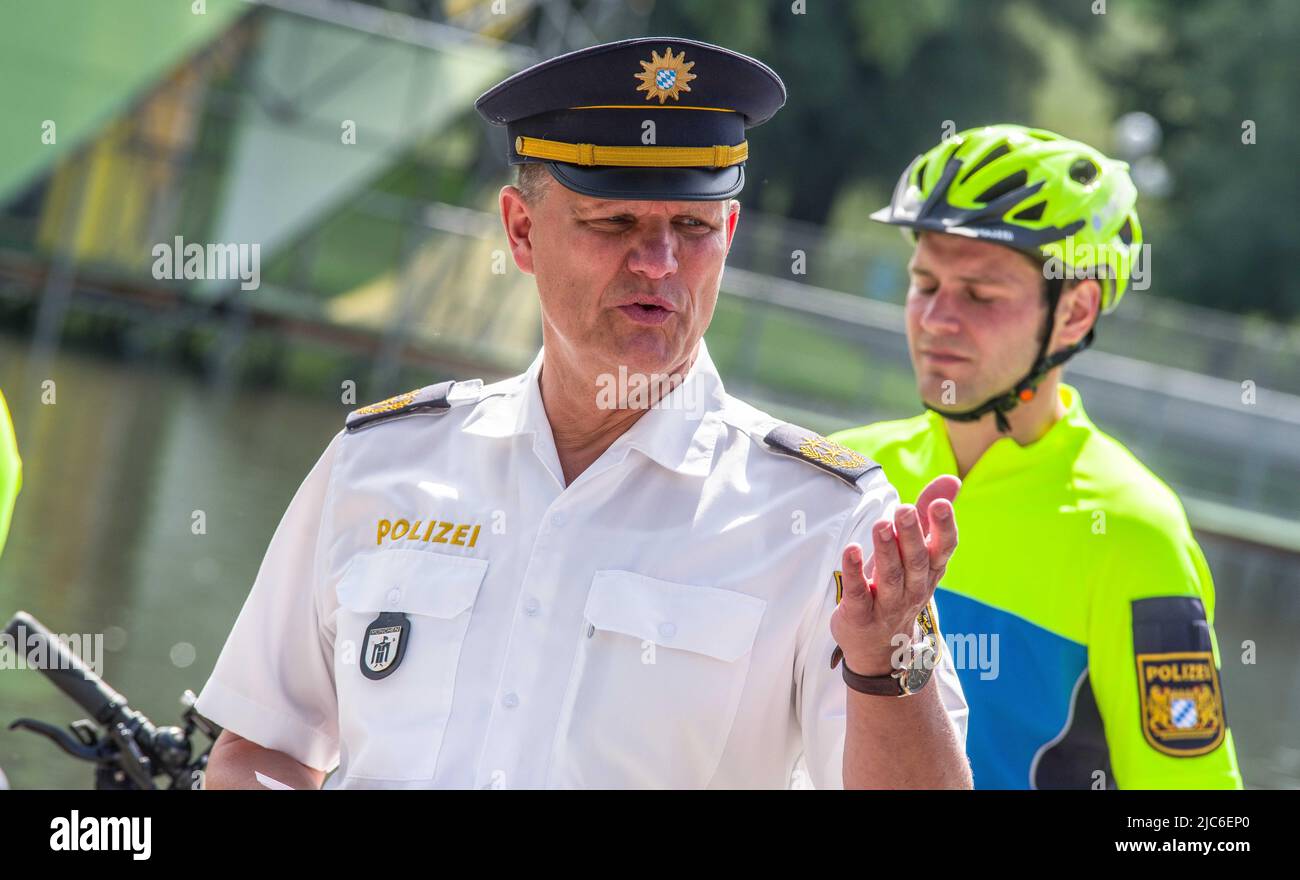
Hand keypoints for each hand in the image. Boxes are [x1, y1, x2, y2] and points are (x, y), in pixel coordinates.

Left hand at [830, 475, 959, 675]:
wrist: (881, 647)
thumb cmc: (900, 586)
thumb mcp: (917, 551)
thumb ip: (928, 513)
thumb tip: (952, 479)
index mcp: (930, 570)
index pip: (944, 549)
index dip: (944, 528)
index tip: (942, 504)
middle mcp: (914, 588)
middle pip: (916, 561)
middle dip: (911, 535)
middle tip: (904, 510)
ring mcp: (888, 605)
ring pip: (890, 577)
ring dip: (885, 550)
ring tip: (880, 525)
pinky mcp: (860, 615)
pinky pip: (858, 594)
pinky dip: (854, 573)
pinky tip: (850, 551)